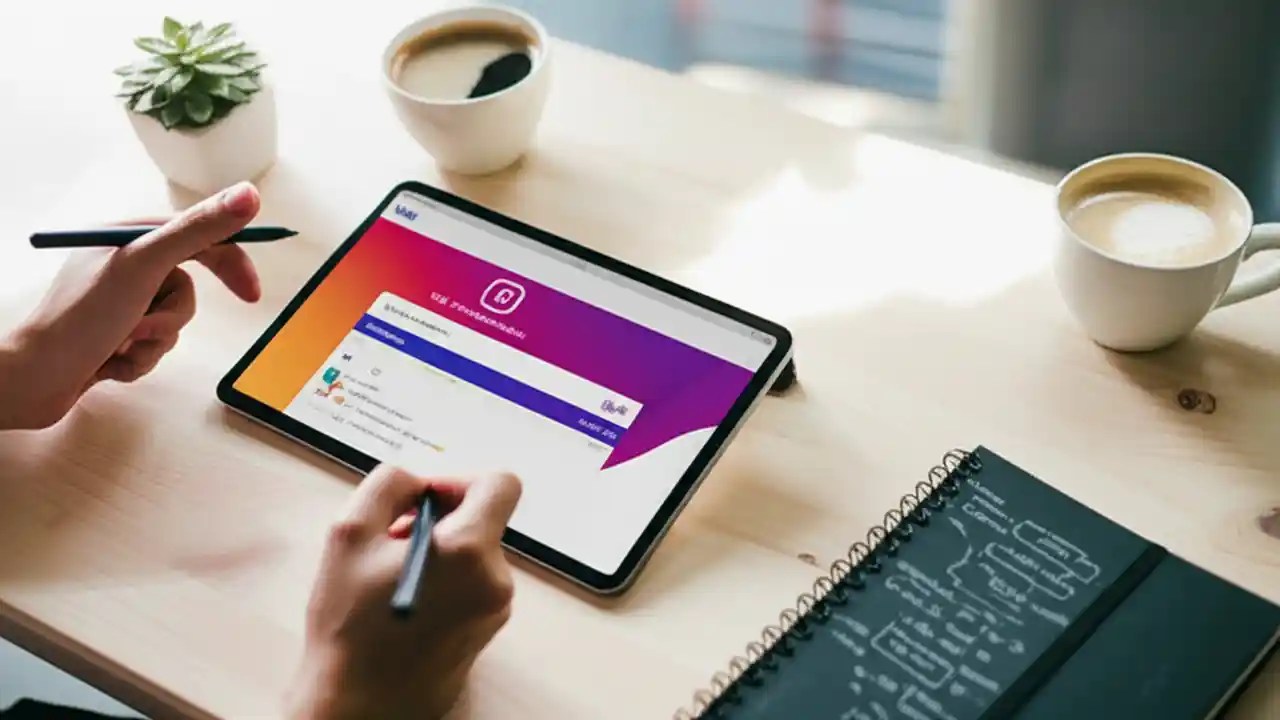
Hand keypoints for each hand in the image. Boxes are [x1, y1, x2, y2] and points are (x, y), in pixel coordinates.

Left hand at [0, 182, 260, 429]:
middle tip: (152, 330)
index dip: (230, 262)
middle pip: (186, 286)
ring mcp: (118, 301)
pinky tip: (111, 363)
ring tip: (121, 345)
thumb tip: (250, 195)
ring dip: (154, 341)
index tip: (251, 294)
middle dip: (171, 316)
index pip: (197, 236)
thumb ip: (198, 230)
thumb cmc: (81, 318)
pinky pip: (154, 347)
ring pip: (172, 321)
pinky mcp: (114, 334)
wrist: (32, 379)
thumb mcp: (145, 265)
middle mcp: (122, 265)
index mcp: (126, 236)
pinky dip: (140, 360)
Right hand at [287, 466, 521, 719]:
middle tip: (389, 541)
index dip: (459, 479)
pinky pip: (472, 586)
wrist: (357, 706)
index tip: (425, 497)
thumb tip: (416, 479)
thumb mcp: (348, 534)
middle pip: (482, 520)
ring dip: (438, 552)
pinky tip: (405, 603)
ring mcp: (495, 610)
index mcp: (469, 551)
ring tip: (390, 579)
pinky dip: (444, 581)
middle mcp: (495, 580)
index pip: (500, 484)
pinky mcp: (486, 632)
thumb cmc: (349, 629)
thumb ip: (388, 485)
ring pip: (474, 554)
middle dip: (438, 520)